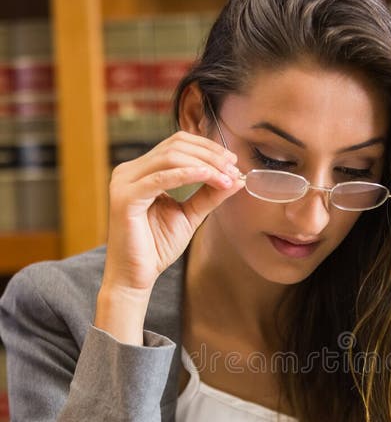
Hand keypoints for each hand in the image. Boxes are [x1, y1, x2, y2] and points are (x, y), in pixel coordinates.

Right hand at [102, 130, 242, 294]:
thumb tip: (236, 177)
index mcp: (141, 172)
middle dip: (209, 155)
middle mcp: (129, 172)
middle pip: (175, 146)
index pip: (176, 145)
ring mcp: (124, 182)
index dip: (207, 149)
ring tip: (227, 176)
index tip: (233, 162)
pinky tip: (209, 177)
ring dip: (204, 164)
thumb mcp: (190, 215)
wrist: (135, 276)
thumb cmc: (156, 247)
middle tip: (233, 168)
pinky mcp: (125, 198)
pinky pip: (161, 178)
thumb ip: (208, 195)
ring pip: (170, 158)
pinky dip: (188, 174)